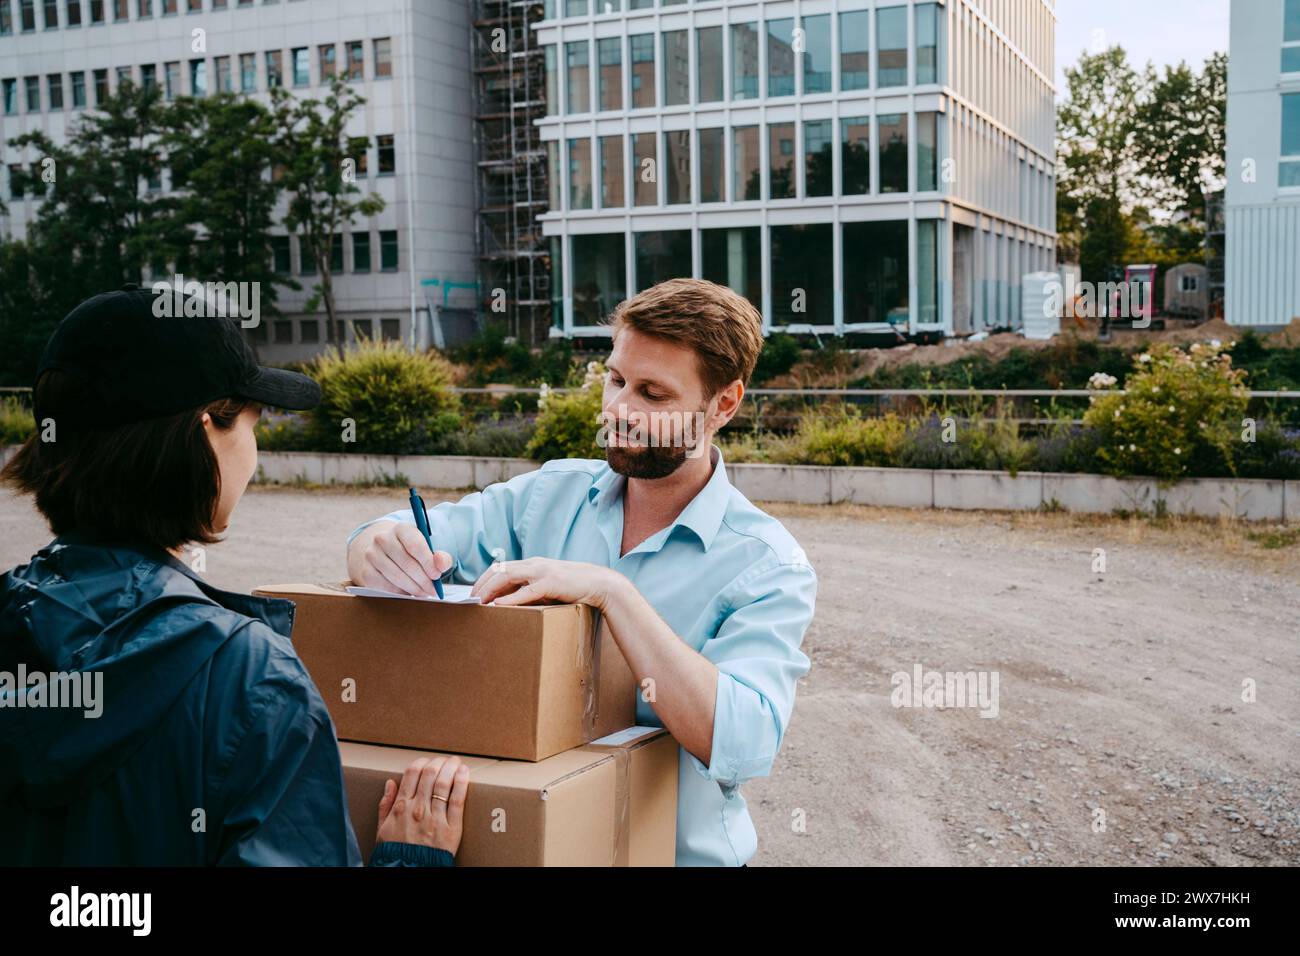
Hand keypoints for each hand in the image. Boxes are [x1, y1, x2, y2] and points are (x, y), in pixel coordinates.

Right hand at [350, 521, 453, 596]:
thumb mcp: (426, 548)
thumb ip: (440, 557)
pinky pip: (386, 587)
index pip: (415, 545)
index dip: (428, 563)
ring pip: (397, 577)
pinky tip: (408, 592)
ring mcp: (371, 555)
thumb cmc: (410, 551)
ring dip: (414, 588)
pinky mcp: (366, 571)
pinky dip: (400, 592)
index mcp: (401, 528)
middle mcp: (382, 538)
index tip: (437, 576)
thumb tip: (441, 565)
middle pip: (407, 564)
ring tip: (424, 592)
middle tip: (433, 590)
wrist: (381, 551)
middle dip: (423, 580)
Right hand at [376, 755, 468, 854]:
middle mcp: (418, 809)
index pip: (413, 773)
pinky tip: (464, 773)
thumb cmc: (395, 852)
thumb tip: (390, 782)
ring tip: (456, 762)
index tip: (429, 760)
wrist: (408, 872)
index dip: (422, 762)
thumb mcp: (382, 828)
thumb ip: (385, 804)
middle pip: (430, 774)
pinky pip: (457, 800)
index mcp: (401, 807)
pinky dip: (462, 783)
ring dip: (451, 767)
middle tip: (446, 759)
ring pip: (444, 784)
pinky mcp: (451, 828)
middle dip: (439, 762)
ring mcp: (435, 818)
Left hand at [470, 557, 621, 610]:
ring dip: (491, 590)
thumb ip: (530, 591)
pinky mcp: (552, 582)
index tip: (474, 594)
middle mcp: (534, 564)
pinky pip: (527, 590)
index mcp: (532, 564)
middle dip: (482, 585)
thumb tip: (508, 604)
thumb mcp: (547, 587)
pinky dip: (512, 598)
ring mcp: (542, 572)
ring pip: (508, 576)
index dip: (484, 580)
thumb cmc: (573, 588)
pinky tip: (500, 606)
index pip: (500, 568)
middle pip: (499, 570)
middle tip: (471, 601)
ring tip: (479, 603)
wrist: (599, 584)